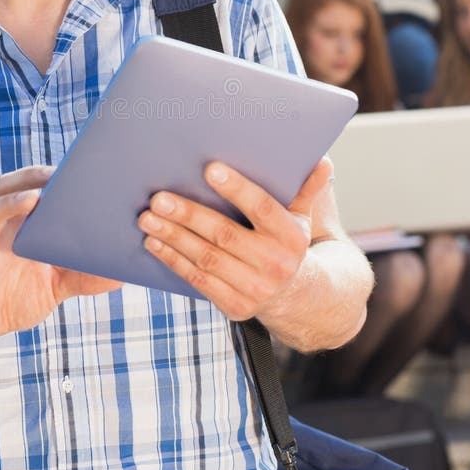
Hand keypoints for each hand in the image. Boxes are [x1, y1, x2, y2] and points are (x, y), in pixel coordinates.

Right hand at [0, 166, 121, 349]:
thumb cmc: (23, 296)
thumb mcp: (62, 286)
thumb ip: (89, 277)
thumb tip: (125, 273)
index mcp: (28, 224)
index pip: (37, 187)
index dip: (52, 176)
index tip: (77, 168)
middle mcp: (6, 225)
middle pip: (10, 186)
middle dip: (30, 176)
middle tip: (54, 176)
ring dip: (11, 203)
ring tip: (32, 199)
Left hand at [137, 157, 332, 322]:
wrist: (301, 297)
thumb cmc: (291, 242)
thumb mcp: (304, 216)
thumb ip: (307, 189)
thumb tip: (322, 162)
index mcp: (291, 235)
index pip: (261, 207)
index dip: (236, 188)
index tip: (210, 169)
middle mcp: (275, 264)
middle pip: (224, 235)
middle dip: (188, 215)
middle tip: (158, 198)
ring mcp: (254, 289)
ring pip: (206, 259)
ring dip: (173, 238)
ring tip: (148, 218)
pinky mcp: (236, 307)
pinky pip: (199, 281)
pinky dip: (173, 261)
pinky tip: (154, 244)